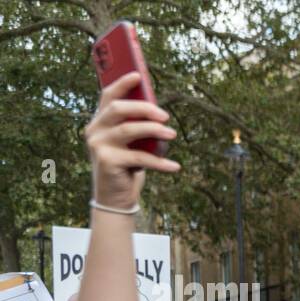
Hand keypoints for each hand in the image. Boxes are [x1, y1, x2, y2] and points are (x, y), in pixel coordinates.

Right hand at [84, 72, 179, 209]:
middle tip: (165, 116)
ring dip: (154, 131)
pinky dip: (160, 162)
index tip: (138, 75)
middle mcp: (95, 130)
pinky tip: (175, 166)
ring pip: (129, 130)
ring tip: (172, 135)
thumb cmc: (127, 165)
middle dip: (144, 108)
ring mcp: (99, 145)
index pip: (108, 96)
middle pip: (119, 109)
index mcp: (100, 121)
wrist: (115, 196)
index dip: (122, 84)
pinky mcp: (108, 162)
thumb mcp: (132, 144)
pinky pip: (140, 157)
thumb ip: (137, 127)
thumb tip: (159, 112)